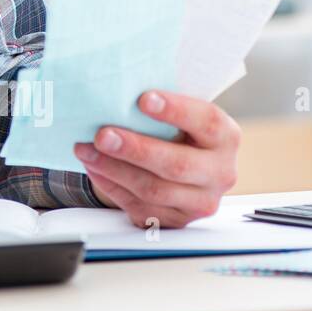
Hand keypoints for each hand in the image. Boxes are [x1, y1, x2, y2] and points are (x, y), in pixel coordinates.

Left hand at [74, 90, 239, 228]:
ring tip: (86, 150)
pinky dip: (110, 186)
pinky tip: (94, 167)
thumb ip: (157, 102)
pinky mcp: (176, 220)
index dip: (176, 110)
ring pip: (154, 190)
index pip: (206, 121)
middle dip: (135, 149)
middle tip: (103, 135)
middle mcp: (220, 173)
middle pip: (177, 165)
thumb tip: (117, 90)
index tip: (143, 99)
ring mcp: (200, 202)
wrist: (180, 165)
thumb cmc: (174, 129)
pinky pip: (139, 207)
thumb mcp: (177, 112)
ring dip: (114, 169)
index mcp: (225, 137)